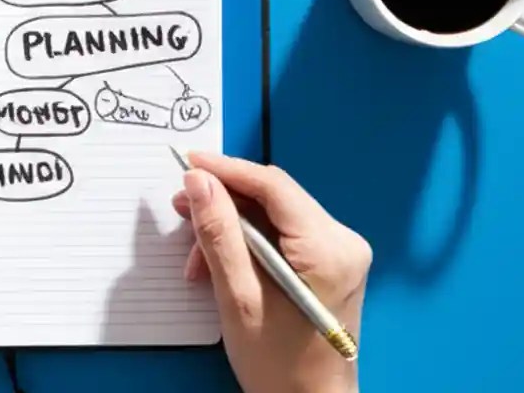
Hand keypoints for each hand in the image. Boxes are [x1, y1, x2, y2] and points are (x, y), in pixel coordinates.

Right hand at [172, 152, 370, 392]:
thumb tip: (197, 180)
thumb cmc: (275, 360)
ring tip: (194, 254)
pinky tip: (218, 263)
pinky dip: (247, 243)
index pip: (274, 186)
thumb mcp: (238, 296)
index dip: (227, 169)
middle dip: (223, 202)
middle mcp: (343, 240)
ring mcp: (340, 251)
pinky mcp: (330, 263)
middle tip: (180, 209)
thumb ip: (218, 233)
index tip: (186, 162)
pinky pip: (282, 235)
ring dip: (230, 227)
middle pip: (274, 198)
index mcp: (329, 247)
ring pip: (273, 216)